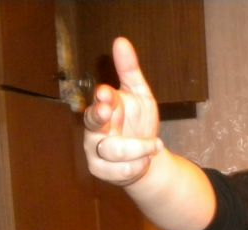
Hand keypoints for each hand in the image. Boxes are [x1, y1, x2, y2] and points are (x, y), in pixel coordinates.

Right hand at [83, 37, 162, 185]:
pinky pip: (116, 171)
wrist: (148, 156)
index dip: (102, 99)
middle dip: (101, 118)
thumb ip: (130, 72)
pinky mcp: (100, 170)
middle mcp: (95, 128)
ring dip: (138, 149)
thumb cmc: (140, 123)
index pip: (99, 101)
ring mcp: (94, 150)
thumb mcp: (140, 96)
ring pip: (112, 150)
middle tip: (110, 112)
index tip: (107, 94)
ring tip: (155, 146)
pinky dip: (135, 167)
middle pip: (92, 123)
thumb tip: (121, 41)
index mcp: (104, 107)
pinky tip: (145, 163)